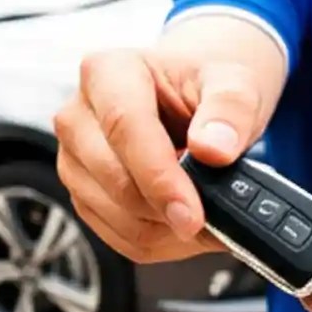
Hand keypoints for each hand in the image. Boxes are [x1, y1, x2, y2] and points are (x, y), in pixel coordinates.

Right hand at [53, 48, 267, 263]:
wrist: (197, 93)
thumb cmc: (208, 82)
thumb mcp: (236, 81)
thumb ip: (230, 109)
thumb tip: (214, 149)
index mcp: (109, 72)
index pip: (124, 127)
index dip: (159, 176)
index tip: (192, 213)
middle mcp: (79, 115)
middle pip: (114, 177)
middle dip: (166, 209)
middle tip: (216, 219)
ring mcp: (75, 157)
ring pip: (115, 215)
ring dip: (166, 229)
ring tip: (207, 214)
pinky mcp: (83, 192)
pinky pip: (117, 235)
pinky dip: (158, 240)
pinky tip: (184, 220)